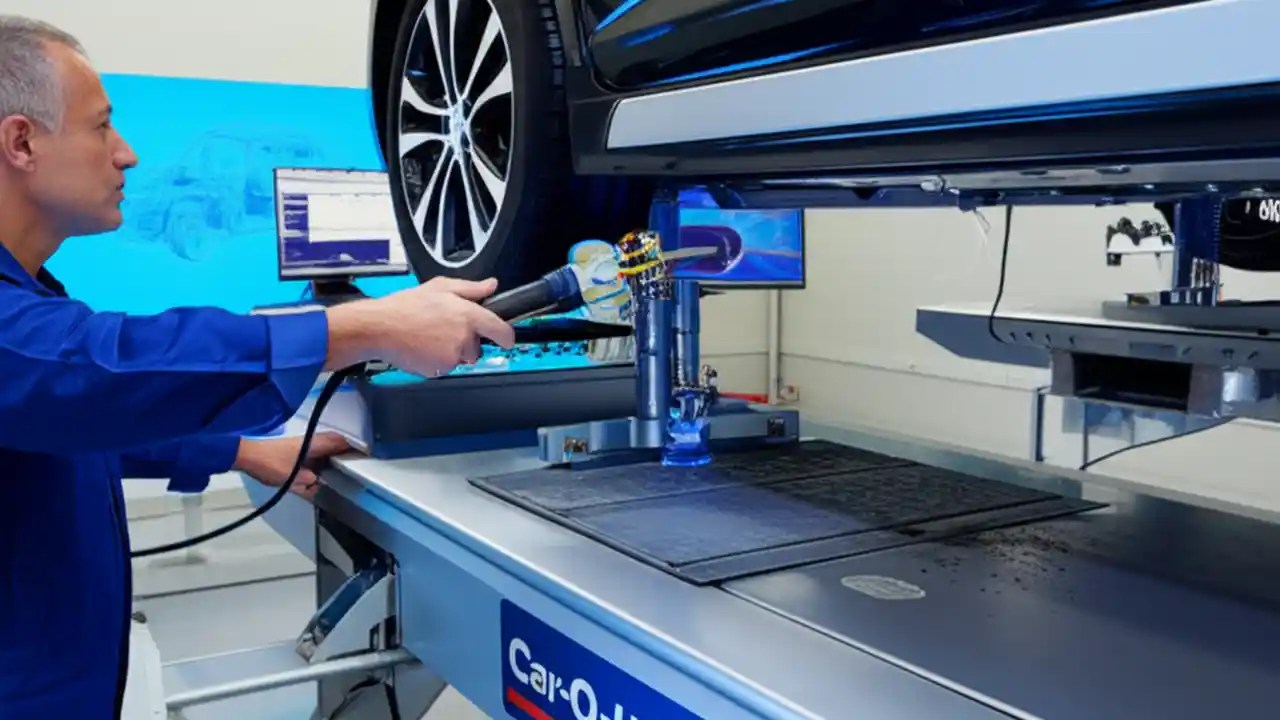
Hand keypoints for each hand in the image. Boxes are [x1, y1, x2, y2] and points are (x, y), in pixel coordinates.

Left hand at [233, 433, 350, 500]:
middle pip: (335, 444)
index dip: (355, 446)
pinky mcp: (294, 453)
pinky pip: (314, 456)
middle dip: (346, 453)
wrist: (246, 457)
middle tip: (358, 465)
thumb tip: (316, 483)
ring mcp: (302, 447)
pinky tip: (321, 475)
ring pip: (324, 450)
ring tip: (343, 472)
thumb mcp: (291, 478)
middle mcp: (310, 443)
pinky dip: (321, 463)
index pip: (340, 441)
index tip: (367, 454)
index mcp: (313, 445)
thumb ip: (308, 482)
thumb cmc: (269, 463)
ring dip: (333, 458)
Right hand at [325, 276, 515, 376]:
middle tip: (445, 329)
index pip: (501, 330)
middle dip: (467, 341)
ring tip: (430, 336)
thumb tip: (491, 285)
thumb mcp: (440, 287)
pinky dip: (438, 360)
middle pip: (478, 347)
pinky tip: (423, 347)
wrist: (380, 328)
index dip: (506, 336)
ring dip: (452, 351)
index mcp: (468, 315)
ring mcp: (452, 356)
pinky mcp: (439, 370)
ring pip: (461, 358)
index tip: (507, 339)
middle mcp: (463, 337)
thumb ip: (471, 288)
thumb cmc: (404, 307)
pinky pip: (446, 368)